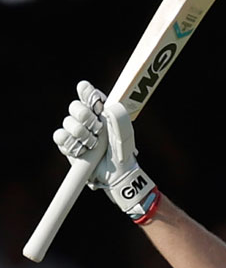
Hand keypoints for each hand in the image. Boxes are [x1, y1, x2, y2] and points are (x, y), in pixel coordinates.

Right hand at [53, 81, 159, 222]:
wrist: (115, 174)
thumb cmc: (122, 152)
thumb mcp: (124, 134)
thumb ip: (118, 116)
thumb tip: (107, 107)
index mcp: (100, 111)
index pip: (89, 93)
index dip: (87, 92)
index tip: (93, 100)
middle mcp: (87, 118)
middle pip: (75, 106)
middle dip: (86, 118)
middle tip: (98, 130)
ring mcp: (75, 131)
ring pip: (68, 122)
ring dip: (82, 135)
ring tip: (93, 145)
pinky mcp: (67, 144)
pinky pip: (60, 136)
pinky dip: (70, 143)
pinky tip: (81, 150)